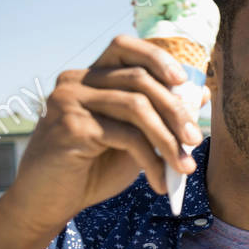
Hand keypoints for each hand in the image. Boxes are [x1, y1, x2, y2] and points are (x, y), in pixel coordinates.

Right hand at [0, 35, 201, 240]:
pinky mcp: (70, 126)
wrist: (48, 202)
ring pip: (137, 106)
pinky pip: (126, 136)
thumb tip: (200, 93)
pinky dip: (151, 160)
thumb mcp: (134, 139)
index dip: (157, 57)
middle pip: (139, 78)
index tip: (182, 81)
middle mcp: (76, 81)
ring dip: (169, 139)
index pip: (124, 46)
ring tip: (185, 167)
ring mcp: (70, 101)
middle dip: (175, 110)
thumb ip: (160, 116)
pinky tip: (160, 182)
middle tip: (196, 140)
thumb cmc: (92, 169)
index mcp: (90, 77)